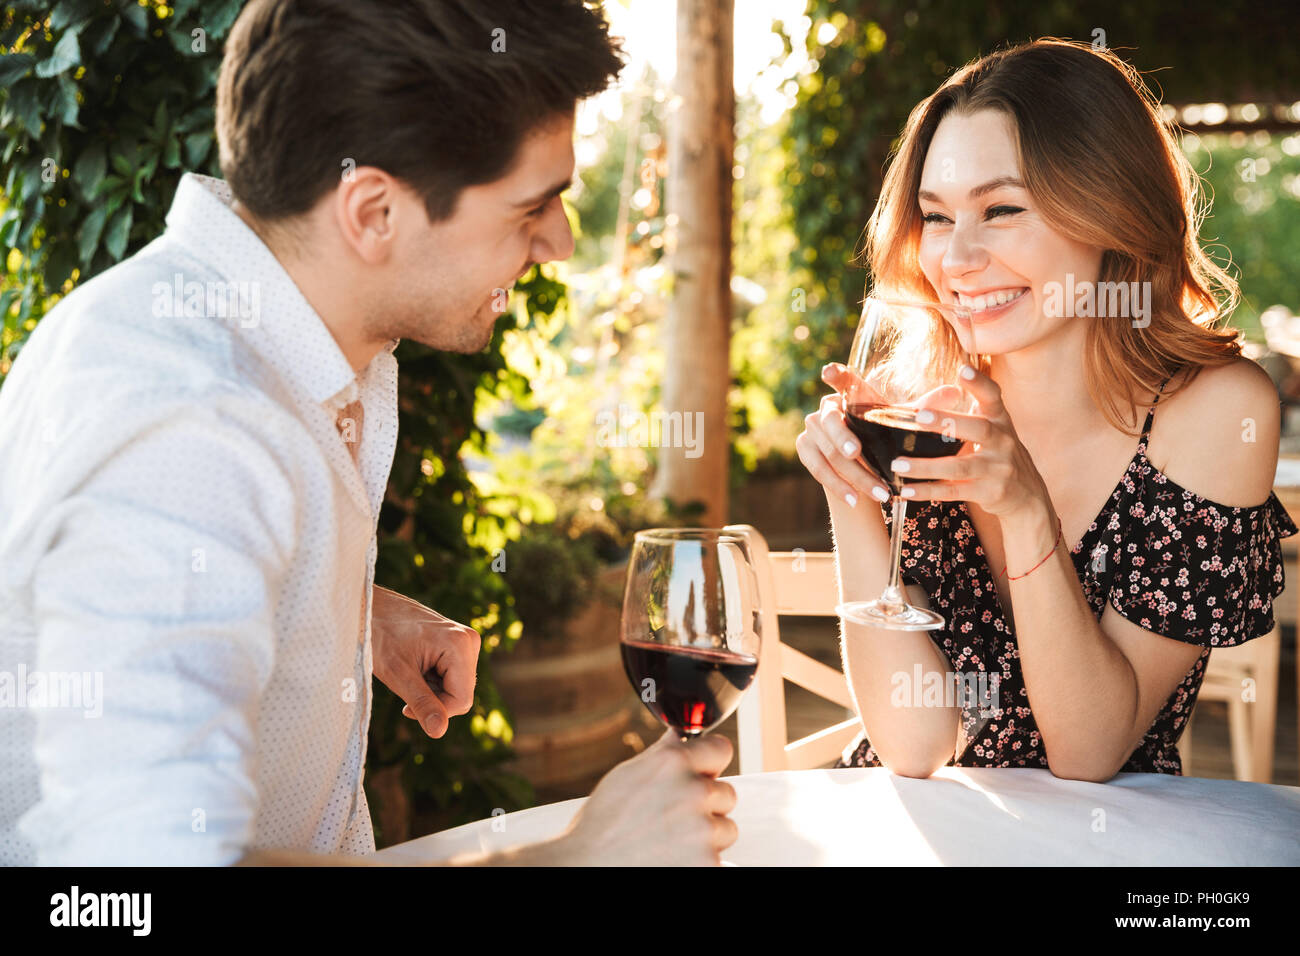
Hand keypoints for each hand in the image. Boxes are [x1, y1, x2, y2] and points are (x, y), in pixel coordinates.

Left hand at [370, 585, 480, 737]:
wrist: (370, 606)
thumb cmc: (379, 635)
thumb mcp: (398, 674)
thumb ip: (423, 703)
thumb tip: (439, 732)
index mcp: (460, 645)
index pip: (462, 701)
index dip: (436, 711)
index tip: (406, 706)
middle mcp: (469, 641)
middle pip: (461, 695)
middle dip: (433, 698)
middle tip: (405, 682)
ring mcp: (465, 641)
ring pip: (456, 688)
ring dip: (431, 689)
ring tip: (409, 669)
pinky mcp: (457, 643)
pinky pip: (452, 676)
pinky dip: (432, 679)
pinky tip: (415, 665)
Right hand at [553, 731, 737, 864]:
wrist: (587, 868)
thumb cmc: (601, 826)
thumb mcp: (626, 775)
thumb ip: (662, 754)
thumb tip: (680, 735)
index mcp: (672, 762)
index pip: (721, 748)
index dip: (710, 762)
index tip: (704, 772)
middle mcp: (692, 791)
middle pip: (726, 793)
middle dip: (707, 805)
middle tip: (673, 818)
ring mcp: (702, 829)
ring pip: (726, 829)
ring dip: (707, 837)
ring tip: (670, 842)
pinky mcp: (708, 863)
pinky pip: (717, 858)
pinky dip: (700, 862)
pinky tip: (672, 859)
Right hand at [797, 363, 967, 507]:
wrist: (864, 469)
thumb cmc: (886, 440)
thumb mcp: (905, 426)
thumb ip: (925, 409)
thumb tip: (955, 391)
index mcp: (848, 396)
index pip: (841, 381)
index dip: (835, 376)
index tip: (829, 370)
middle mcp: (825, 408)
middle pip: (830, 422)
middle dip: (843, 439)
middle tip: (856, 452)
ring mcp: (811, 429)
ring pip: (827, 452)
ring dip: (852, 474)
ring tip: (876, 492)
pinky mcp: (805, 450)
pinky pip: (818, 469)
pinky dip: (838, 485)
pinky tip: (854, 500)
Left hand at [888, 363, 1050, 520]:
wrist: (1028, 495)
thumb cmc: (998, 455)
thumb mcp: (993, 430)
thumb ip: (967, 416)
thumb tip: (924, 401)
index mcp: (1000, 421)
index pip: (993, 397)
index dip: (979, 383)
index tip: (963, 369)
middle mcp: (1003, 442)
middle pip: (978, 429)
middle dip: (948, 422)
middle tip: (919, 415)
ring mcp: (997, 469)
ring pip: (959, 466)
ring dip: (926, 466)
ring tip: (897, 465)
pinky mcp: (989, 493)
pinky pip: (953, 491)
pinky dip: (928, 491)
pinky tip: (905, 490)